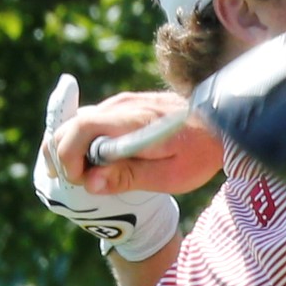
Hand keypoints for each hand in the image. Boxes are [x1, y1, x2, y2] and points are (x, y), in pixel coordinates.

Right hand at [45, 85, 226, 197]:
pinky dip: (84, 141)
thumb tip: (90, 183)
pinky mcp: (126, 106)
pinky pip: (94, 120)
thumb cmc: (201, 153)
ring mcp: (123, 102)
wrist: (225, 123)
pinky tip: (92, 164)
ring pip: (79, 121)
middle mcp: (122, 106)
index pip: (81, 128)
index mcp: (131, 121)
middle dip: (60, 154)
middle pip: (72, 124)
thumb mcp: (170, 176)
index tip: (78, 181)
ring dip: (70, 148)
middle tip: (71, 182)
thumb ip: (128, 177)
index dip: (68, 155)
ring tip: (78, 176)